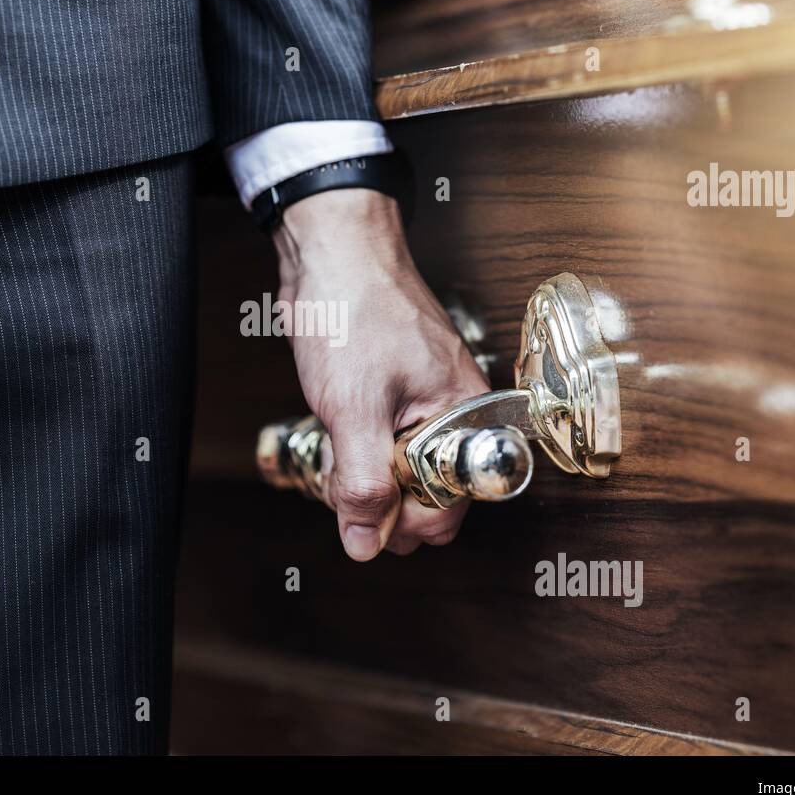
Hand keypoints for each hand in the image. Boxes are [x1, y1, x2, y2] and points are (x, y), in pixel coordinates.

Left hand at [273, 189, 489, 560]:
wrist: (329, 252)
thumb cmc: (354, 310)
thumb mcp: (354, 408)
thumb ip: (362, 481)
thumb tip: (364, 542)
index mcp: (466, 416)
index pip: (453, 505)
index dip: (406, 520)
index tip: (365, 516)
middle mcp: (452, 414)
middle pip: (426, 495)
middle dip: (380, 499)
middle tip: (341, 478)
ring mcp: (422, 405)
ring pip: (398, 472)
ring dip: (361, 475)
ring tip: (334, 450)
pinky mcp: (392, 395)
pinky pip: (381, 444)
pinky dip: (354, 449)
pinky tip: (332, 435)